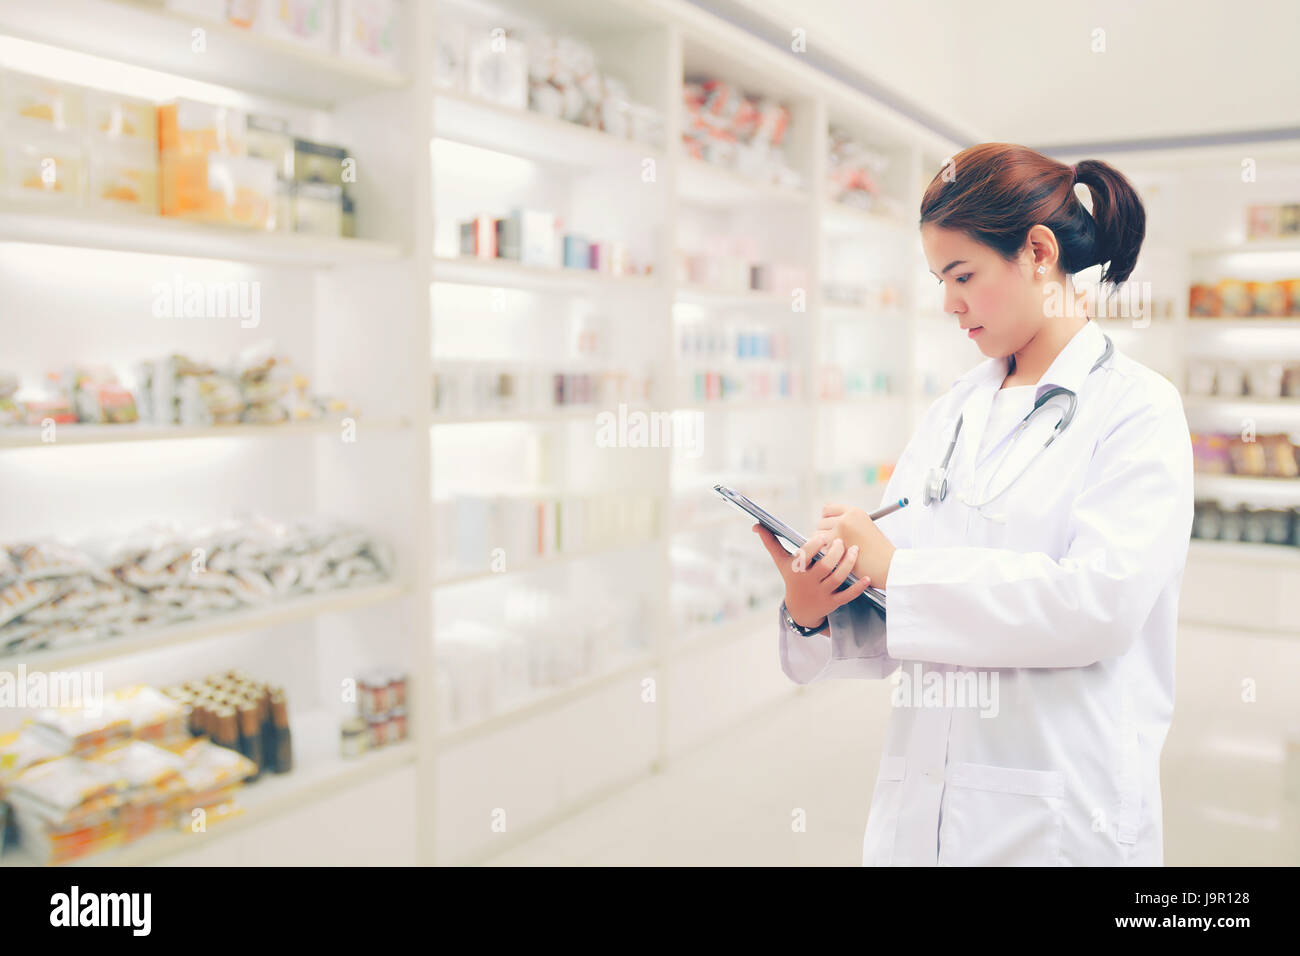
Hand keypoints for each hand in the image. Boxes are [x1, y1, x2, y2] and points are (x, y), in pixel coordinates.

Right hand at [752, 524, 874, 629]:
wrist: (800, 609)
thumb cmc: (792, 578)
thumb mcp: (781, 562)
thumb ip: (771, 542)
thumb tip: (756, 525)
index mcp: (796, 571)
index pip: (805, 556)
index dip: (814, 545)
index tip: (822, 535)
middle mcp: (809, 583)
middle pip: (825, 567)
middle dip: (835, 552)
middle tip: (842, 540)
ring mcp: (822, 594)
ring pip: (838, 578)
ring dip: (849, 564)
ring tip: (855, 549)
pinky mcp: (833, 603)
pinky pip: (848, 595)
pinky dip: (858, 587)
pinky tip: (867, 577)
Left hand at [814, 503, 895, 588]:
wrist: (887, 565)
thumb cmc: (878, 550)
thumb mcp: (865, 528)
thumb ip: (847, 523)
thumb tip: (825, 522)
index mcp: (854, 512)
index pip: (828, 509)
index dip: (826, 519)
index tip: (829, 527)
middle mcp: (846, 518)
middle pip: (821, 522)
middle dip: (824, 533)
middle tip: (833, 543)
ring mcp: (840, 531)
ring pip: (818, 535)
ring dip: (823, 545)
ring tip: (836, 552)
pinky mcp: (835, 545)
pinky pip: (820, 548)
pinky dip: (825, 554)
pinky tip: (837, 558)